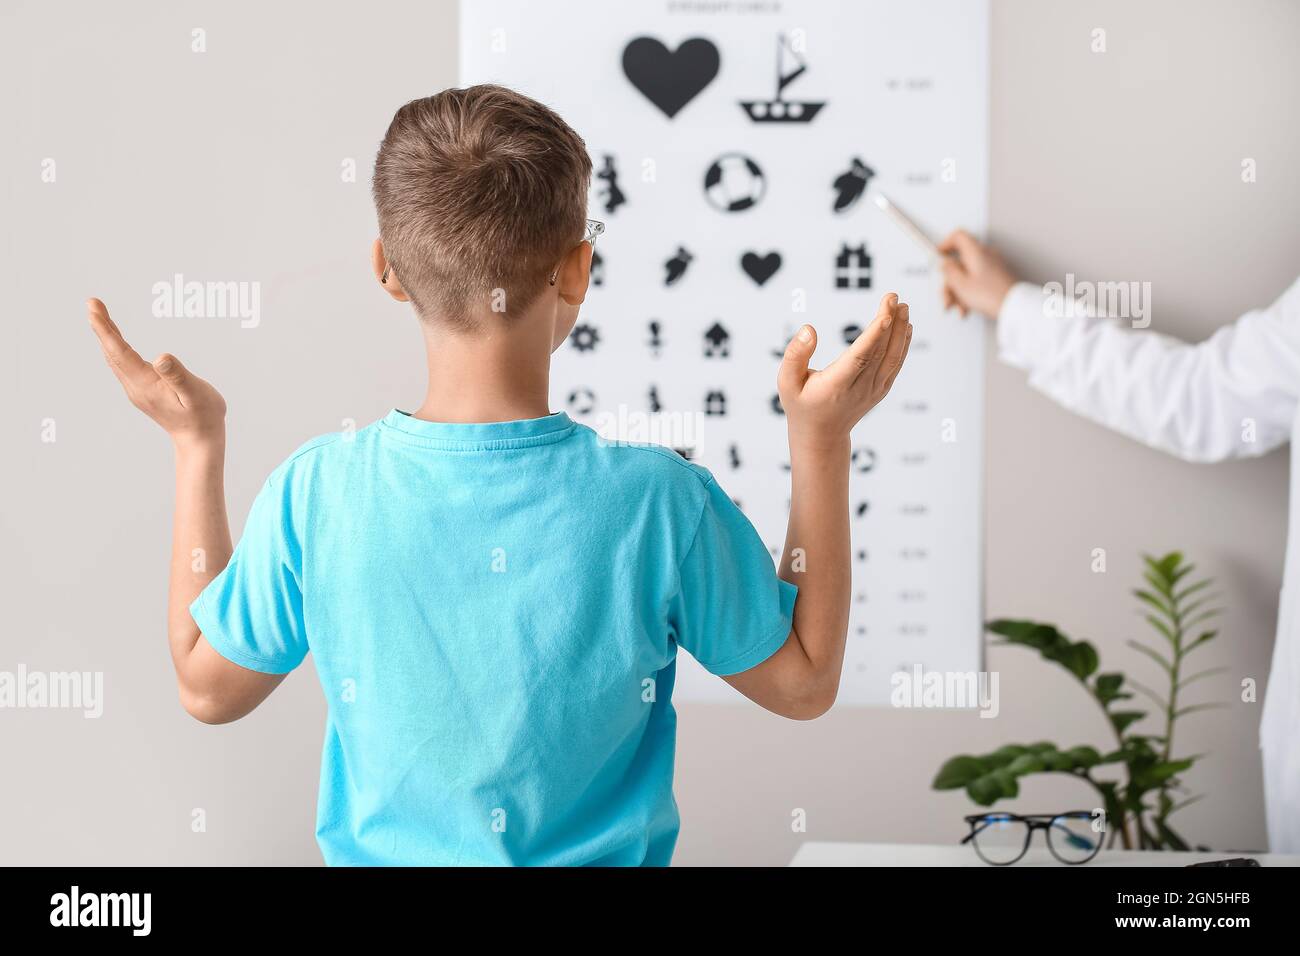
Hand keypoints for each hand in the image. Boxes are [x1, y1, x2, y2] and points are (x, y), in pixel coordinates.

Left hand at [87, 298, 226, 448]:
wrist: (199, 441)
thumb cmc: (203, 416)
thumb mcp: (196, 394)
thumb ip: (178, 375)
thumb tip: (161, 356)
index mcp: (146, 384)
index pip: (120, 352)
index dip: (106, 330)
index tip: (94, 309)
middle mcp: (136, 387)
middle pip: (112, 353)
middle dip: (101, 327)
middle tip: (92, 303)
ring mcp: (137, 390)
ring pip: (115, 359)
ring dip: (106, 336)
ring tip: (99, 314)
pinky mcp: (142, 391)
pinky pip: (122, 365)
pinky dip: (115, 347)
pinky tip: (115, 339)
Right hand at [778, 293, 911, 447]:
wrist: (821, 435)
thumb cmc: (801, 404)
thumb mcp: (786, 382)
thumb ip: (795, 355)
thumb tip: (809, 329)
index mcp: (836, 386)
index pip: (860, 358)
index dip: (875, 335)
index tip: (886, 313)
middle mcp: (859, 389)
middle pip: (880, 352)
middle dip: (890, 322)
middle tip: (894, 296)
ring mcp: (873, 390)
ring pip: (893, 357)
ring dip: (901, 330)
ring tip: (903, 306)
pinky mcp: (880, 389)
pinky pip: (895, 364)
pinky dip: (903, 344)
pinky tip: (906, 326)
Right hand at [938, 230, 1016, 318]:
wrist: (1014, 306)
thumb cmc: (992, 295)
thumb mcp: (961, 285)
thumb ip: (949, 271)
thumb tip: (945, 264)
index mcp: (976, 251)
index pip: (958, 236)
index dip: (946, 244)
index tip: (939, 254)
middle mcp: (986, 255)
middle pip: (961, 261)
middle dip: (951, 281)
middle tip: (947, 295)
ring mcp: (993, 265)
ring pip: (968, 273)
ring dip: (959, 291)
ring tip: (959, 307)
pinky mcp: (997, 276)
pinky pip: (978, 280)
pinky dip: (970, 292)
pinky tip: (968, 307)